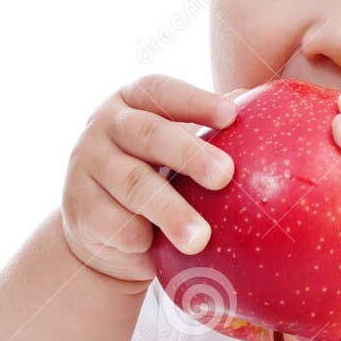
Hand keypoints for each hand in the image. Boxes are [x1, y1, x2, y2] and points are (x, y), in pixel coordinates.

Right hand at [61, 74, 237, 283]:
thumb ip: (208, 127)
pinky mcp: (80, 208)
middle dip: (190, 154)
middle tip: (225, 175)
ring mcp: (87, 166)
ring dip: (171, 212)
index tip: (232, 115)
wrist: (103, 231)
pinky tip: (157, 250)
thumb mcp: (176, 146)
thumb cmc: (156, 174)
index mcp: (133, 100)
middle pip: (150, 135)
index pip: (162, 91)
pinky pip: (117, 223)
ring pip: (135, 185)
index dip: (196, 101)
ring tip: (201, 238)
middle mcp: (105, 125)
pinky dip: (142, 238)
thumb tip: (260, 104)